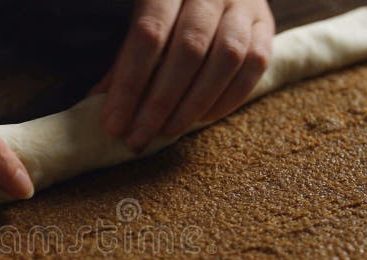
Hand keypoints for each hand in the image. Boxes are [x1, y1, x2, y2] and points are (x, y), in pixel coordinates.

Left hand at [93, 0, 274, 148]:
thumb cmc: (168, 6)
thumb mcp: (142, 19)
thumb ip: (125, 58)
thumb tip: (101, 103)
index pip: (148, 35)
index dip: (129, 85)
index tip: (114, 125)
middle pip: (188, 51)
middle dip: (159, 103)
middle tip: (138, 138)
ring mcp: (244, 5)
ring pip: (226, 59)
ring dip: (194, 104)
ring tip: (167, 132)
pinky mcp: (266, 23)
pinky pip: (254, 64)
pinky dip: (228, 98)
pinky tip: (202, 118)